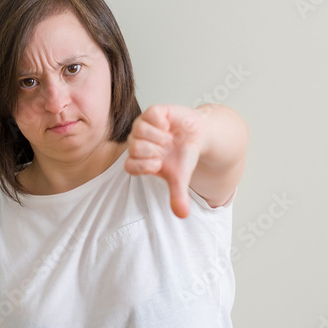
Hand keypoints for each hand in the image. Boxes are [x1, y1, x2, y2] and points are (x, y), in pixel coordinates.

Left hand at [124, 104, 207, 218]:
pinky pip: (151, 115)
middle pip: (135, 148)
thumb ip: (178, 196)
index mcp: (139, 159)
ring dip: (160, 137)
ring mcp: (143, 125)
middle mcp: (137, 142)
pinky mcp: (153, 112)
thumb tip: (182, 215)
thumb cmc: (184, 156)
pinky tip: (169, 126)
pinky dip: (163, 122)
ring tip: (170, 138)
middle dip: (156, 150)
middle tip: (168, 149)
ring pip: (140, 131)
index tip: (161, 164)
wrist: (198, 135)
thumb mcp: (181, 178)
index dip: (146, 166)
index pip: (130, 166)